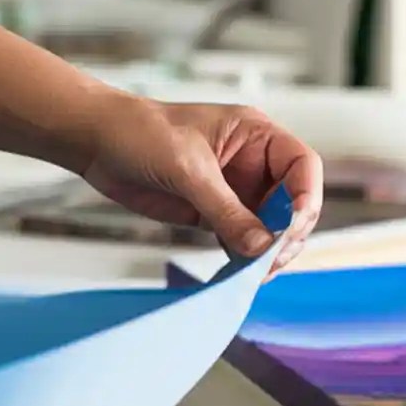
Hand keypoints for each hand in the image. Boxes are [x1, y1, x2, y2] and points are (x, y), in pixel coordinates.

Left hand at [80, 94, 322, 272]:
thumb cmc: (140, 133)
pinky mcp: (215, 213)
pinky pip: (242, 240)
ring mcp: (236, 191)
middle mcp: (254, 163)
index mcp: (256, 135)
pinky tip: (238, 273)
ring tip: (255, 272)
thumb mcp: (188, 168)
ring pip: (271, 227)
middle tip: (271, 258)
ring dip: (268, 250)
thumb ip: (225, 209)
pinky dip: (244, 258)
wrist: (97, 143)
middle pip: (293, 202)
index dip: (307, 196)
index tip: (294, 226)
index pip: (302, 165)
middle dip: (287, 232)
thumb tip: (261, 246)